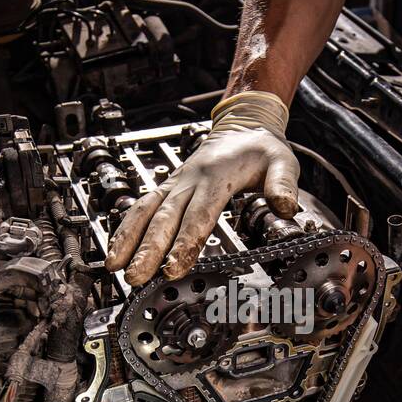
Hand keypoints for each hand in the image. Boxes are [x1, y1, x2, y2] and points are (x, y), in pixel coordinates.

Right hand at [105, 91, 298, 284]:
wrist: (243, 126)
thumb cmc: (260, 148)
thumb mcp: (283, 161)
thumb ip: (283, 184)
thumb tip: (286, 207)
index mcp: (217, 177)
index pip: (199, 215)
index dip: (185, 242)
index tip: (174, 266)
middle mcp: (190, 180)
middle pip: (165, 218)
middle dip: (149, 249)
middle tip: (137, 276)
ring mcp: (175, 183)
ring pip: (146, 211)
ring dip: (129, 239)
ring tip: (115, 266)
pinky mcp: (168, 187)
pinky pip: (142, 206)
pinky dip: (126, 227)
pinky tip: (116, 248)